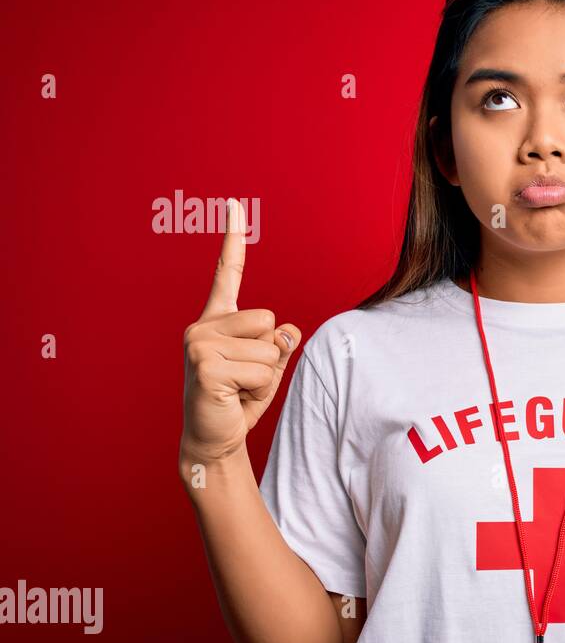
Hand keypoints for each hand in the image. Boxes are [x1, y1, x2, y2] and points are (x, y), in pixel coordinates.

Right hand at [180, 199, 300, 467]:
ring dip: (266, 374)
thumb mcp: (268, 366)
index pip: (227, 273)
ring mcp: (200, 344)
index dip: (233, 238)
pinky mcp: (205, 366)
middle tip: (246, 377)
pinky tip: (234, 397)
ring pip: (270, 348)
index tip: (234, 204)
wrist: (214, 437)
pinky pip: (262, 371)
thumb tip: (287, 330)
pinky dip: (259, 390)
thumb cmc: (240, 398)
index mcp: (217, 320)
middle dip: (270, 354)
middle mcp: (203, 326)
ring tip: (240, 388)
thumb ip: (279, 343)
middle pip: (269, 320)